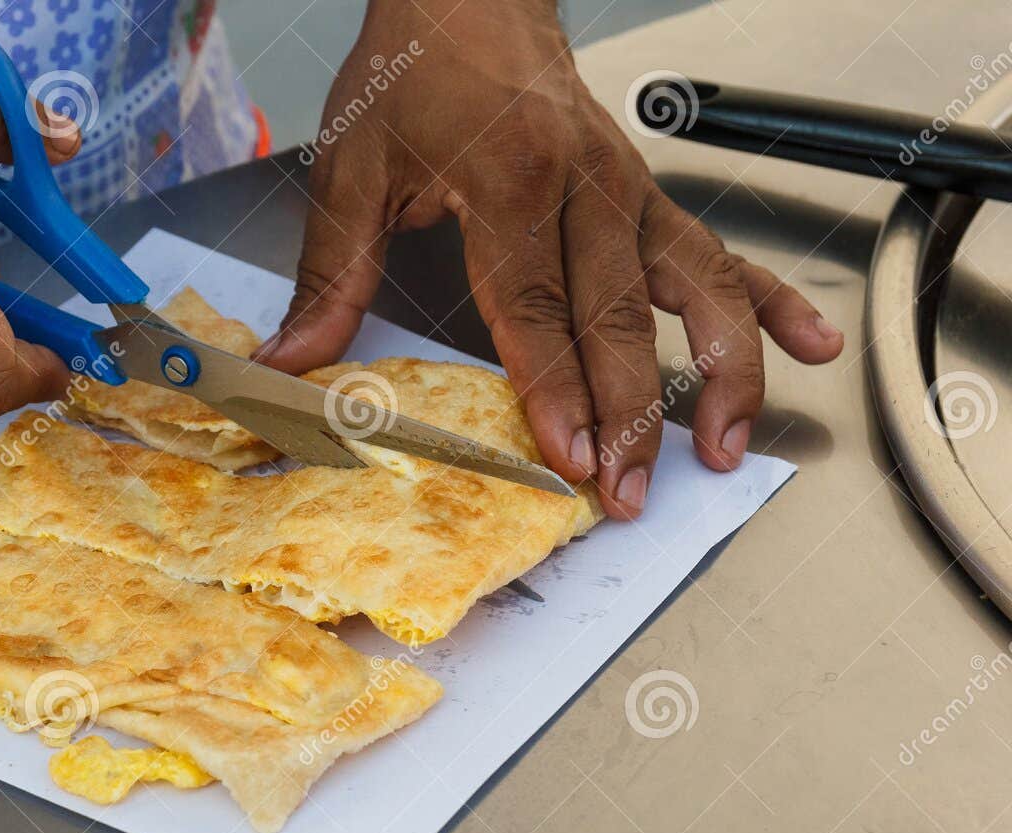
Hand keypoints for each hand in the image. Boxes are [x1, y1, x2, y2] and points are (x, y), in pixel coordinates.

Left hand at [257, 0, 842, 517]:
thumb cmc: (415, 72)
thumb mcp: (354, 165)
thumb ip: (332, 271)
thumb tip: (293, 357)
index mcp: (509, 181)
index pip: (535, 311)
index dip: (557, 392)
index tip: (572, 458)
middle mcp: (584, 187)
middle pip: (619, 320)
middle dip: (631, 415)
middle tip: (630, 492)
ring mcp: (627, 191)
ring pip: (695, 287)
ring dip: (720, 371)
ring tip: (725, 445)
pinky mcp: (646, 194)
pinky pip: (719, 250)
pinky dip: (769, 298)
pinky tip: (808, 342)